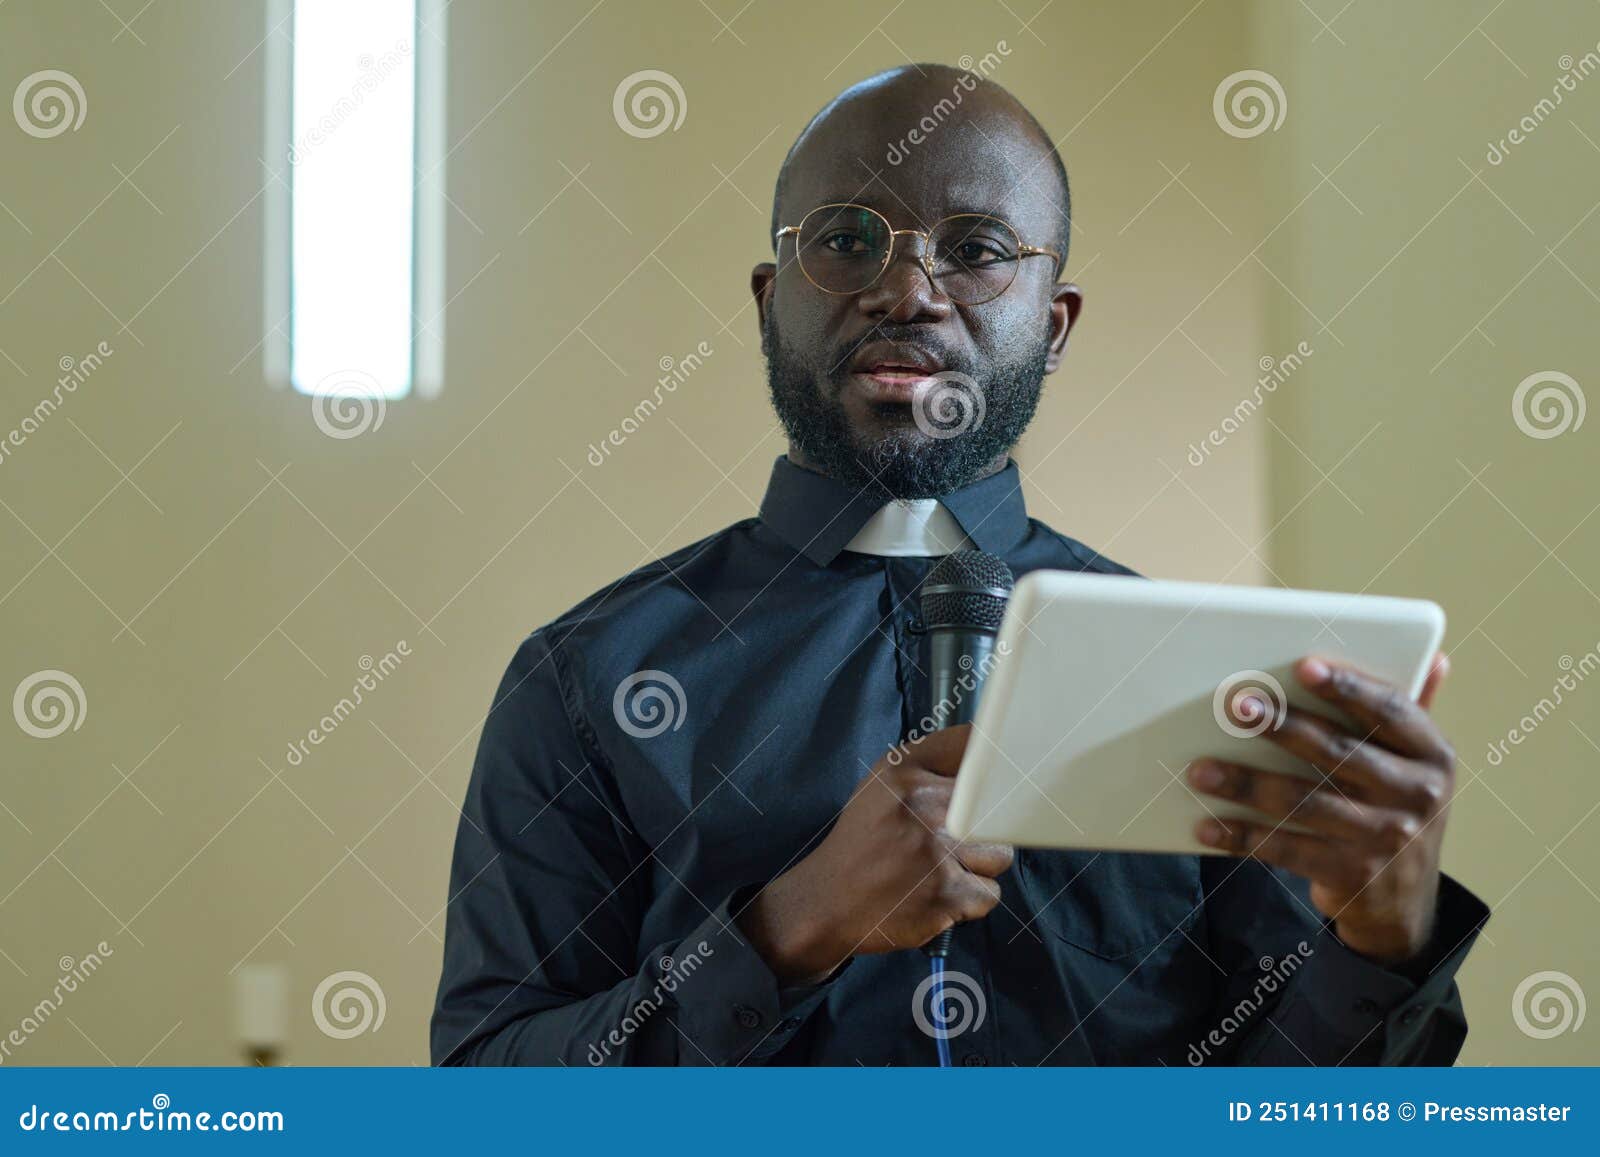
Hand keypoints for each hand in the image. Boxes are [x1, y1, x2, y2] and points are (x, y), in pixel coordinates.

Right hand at [737, 724, 1013, 984]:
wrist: (829, 901)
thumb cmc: (862, 844)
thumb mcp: (880, 787)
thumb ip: (928, 764)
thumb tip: (987, 748)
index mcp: (904, 773)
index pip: (974, 745)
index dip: (996, 759)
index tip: (1000, 771)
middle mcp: (922, 805)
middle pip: (997, 807)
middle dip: (981, 827)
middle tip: (951, 842)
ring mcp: (937, 850)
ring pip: (1000, 852)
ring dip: (979, 866)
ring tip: (942, 870)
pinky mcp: (947, 893)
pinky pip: (990, 892)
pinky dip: (970, 901)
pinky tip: (940, 895)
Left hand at [1187, 653, 1455, 964]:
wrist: (1405, 902)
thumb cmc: (1395, 809)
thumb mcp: (1415, 766)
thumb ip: (1412, 713)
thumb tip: (1437, 657)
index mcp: (1433, 755)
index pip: (1390, 711)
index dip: (1348, 687)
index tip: (1304, 666)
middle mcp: (1418, 796)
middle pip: (1337, 752)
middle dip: (1282, 726)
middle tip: (1237, 706)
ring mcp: (1386, 839)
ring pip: (1302, 802)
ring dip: (1245, 783)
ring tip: (1200, 769)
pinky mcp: (1353, 875)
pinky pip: (1286, 849)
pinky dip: (1242, 837)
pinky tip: (1206, 826)